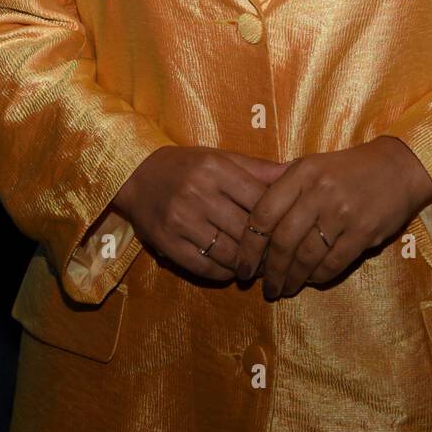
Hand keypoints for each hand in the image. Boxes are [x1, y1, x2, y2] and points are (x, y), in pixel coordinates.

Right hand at [112, 147, 288, 281]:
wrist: (136, 174)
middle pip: (247, 231)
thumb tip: (295, 171)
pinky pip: (205, 268)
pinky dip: (224, 273)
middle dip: (266, 247)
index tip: (289, 230)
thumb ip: (258, 168)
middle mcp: (198, 193)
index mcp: (216, 169)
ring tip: (258, 265)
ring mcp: (181, 220)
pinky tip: (232, 269)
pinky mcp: (167, 242)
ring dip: (248, 265)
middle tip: (279, 256)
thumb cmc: (186, 165)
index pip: (261, 201)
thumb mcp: (221, 157)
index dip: (279, 220)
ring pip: (229, 253)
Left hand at [234, 136, 431, 298]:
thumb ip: (280, 184)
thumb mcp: (312, 164)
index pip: (264, 213)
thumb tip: (246, 209)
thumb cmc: (348, 168)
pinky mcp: (363, 232)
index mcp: (302, 173)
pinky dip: (318, 277)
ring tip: (284, 288)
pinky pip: (333, 263)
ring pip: (306, 256)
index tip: (243, 265)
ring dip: (292, 279)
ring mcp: (342, 212)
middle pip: (283, 240)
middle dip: (270, 270)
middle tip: (265, 286)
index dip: (249, 244)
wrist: (398, 168)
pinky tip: (311, 280)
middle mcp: (319, 191)